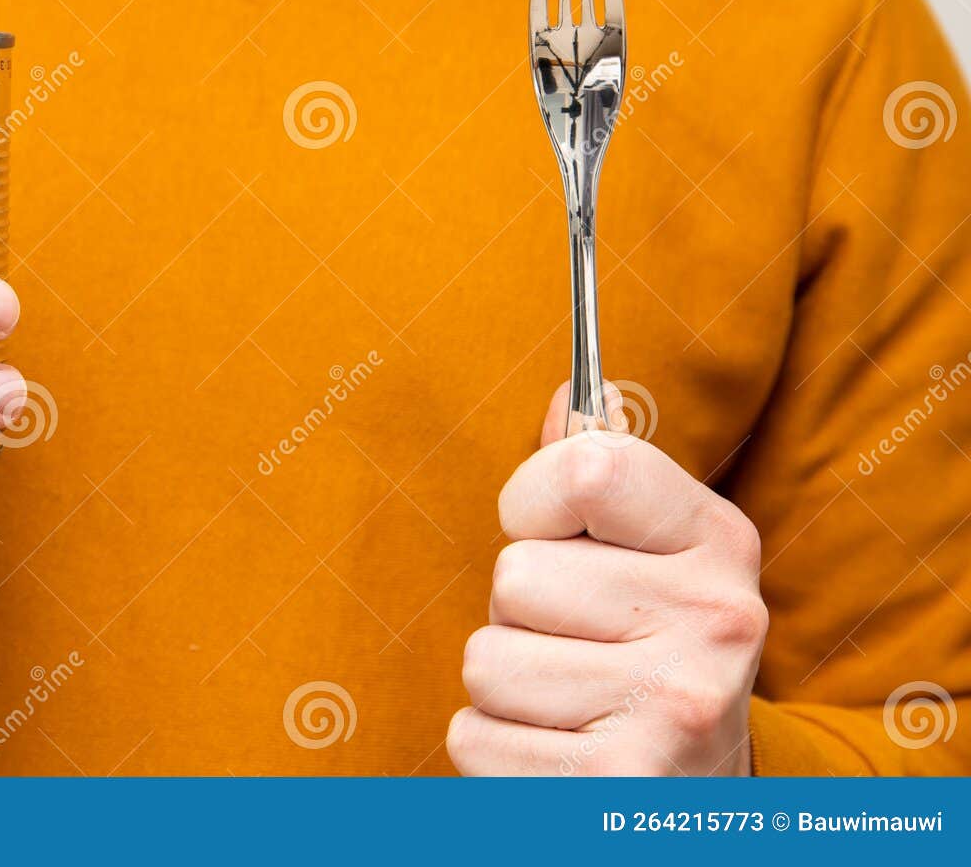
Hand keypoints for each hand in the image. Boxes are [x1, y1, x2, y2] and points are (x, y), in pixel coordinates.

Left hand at [447, 383, 767, 775]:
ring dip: (506, 687)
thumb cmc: (648, 652)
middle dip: (520, 615)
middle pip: (514, 575)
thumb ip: (600, 475)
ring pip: (486, 661)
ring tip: (571, 702)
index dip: (531, 503)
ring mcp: (675, 708)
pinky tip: (561, 754)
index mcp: (718, 541)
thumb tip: (571, 391)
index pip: (582, 467)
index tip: (554, 537)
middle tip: (578, 645)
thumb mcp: (649, 556)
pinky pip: (474, 737)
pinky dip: (497, 752)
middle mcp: (716, 621)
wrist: (702, 800)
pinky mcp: (619, 787)